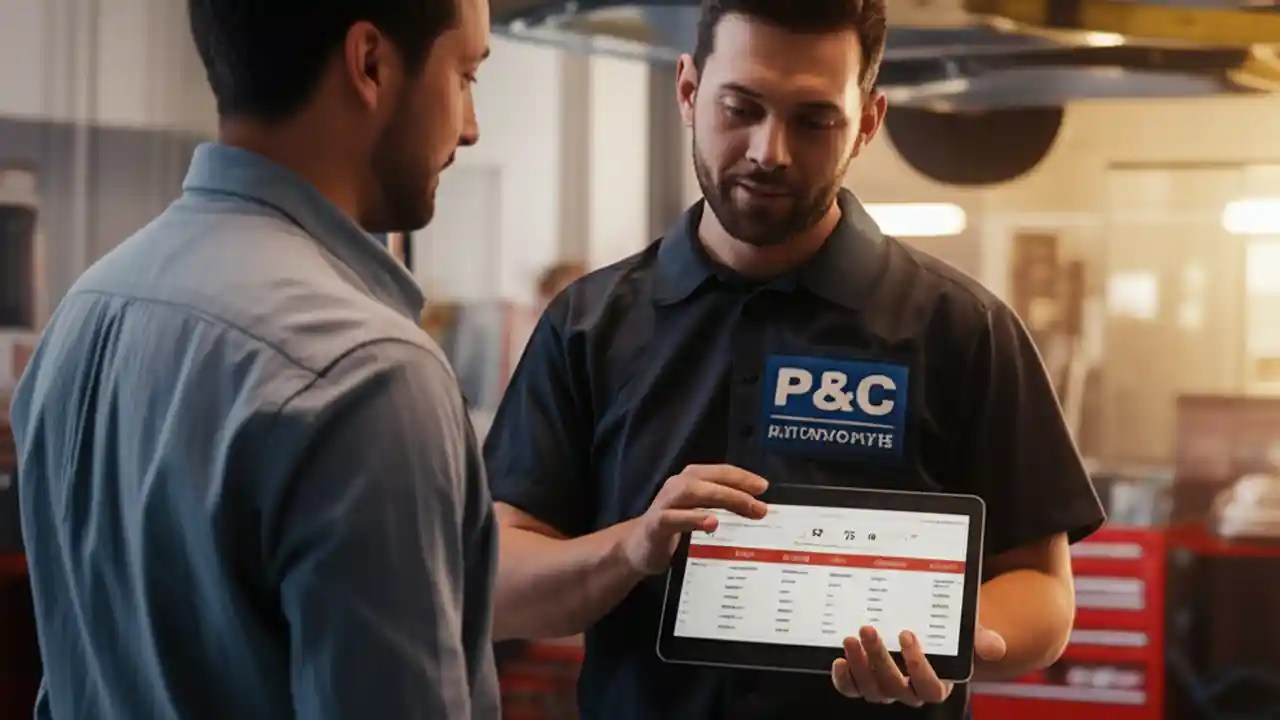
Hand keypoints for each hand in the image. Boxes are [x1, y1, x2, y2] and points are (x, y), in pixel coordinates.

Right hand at [621, 465, 768, 574]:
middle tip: (760, 506)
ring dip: (721, 498)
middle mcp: (677, 486)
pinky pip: (674, 518)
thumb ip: (722, 506)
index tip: (764, 487)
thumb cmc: (674, 526)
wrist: (638, 547)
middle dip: (737, 490)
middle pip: (709, 480)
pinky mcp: (656, 524)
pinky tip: (712, 523)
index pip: (719, 471)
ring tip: (745, 508)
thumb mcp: (700, 512)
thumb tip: (757, 508)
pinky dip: (693, 519)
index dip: (742, 476)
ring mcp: (665, 504)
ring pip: (693, 493)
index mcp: (690, 479)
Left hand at [831, 625, 1006, 705]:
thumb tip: (995, 647)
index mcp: (936, 684)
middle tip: (868, 629)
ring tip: (850, 639)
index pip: (929, 686)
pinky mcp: (863, 682)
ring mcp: (884, 689)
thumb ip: (980, 639)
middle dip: (880, 659)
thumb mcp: (965, 632)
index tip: (907, 635)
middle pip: (894, 686)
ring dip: (859, 666)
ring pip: (871, 689)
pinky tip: (839, 660)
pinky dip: (843, 680)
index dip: (918, 666)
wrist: (925, 630)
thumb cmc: (947, 634)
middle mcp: (909, 692)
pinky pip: (852, 689)